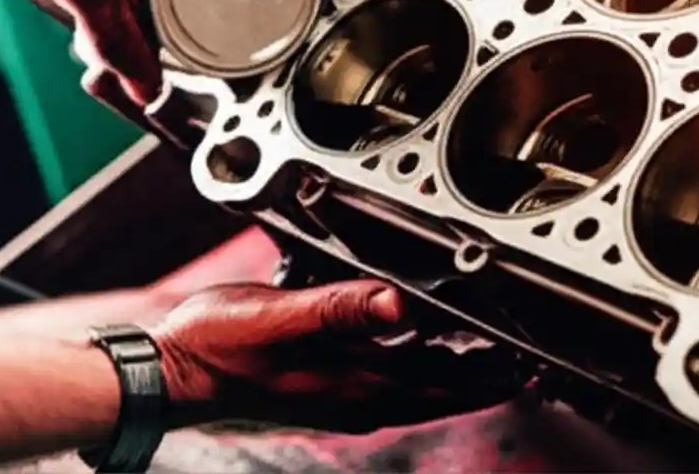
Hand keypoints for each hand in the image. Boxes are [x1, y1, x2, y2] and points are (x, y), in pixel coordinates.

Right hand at [149, 281, 519, 432]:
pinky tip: (407, 329)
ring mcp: (339, 391)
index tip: (529, 363)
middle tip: (519, 353)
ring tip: (479, 340)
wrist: (169, 369)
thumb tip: (399, 303)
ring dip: (450, 362)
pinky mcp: (321, 378)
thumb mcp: (281, 319)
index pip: (446, 387)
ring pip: (414, 379)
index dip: (491, 376)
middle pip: (439, 387)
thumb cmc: (216, 348)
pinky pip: (384, 369)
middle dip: (482, 372)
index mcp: (357, 385)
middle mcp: (356, 395)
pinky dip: (410, 352)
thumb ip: (342, 309)